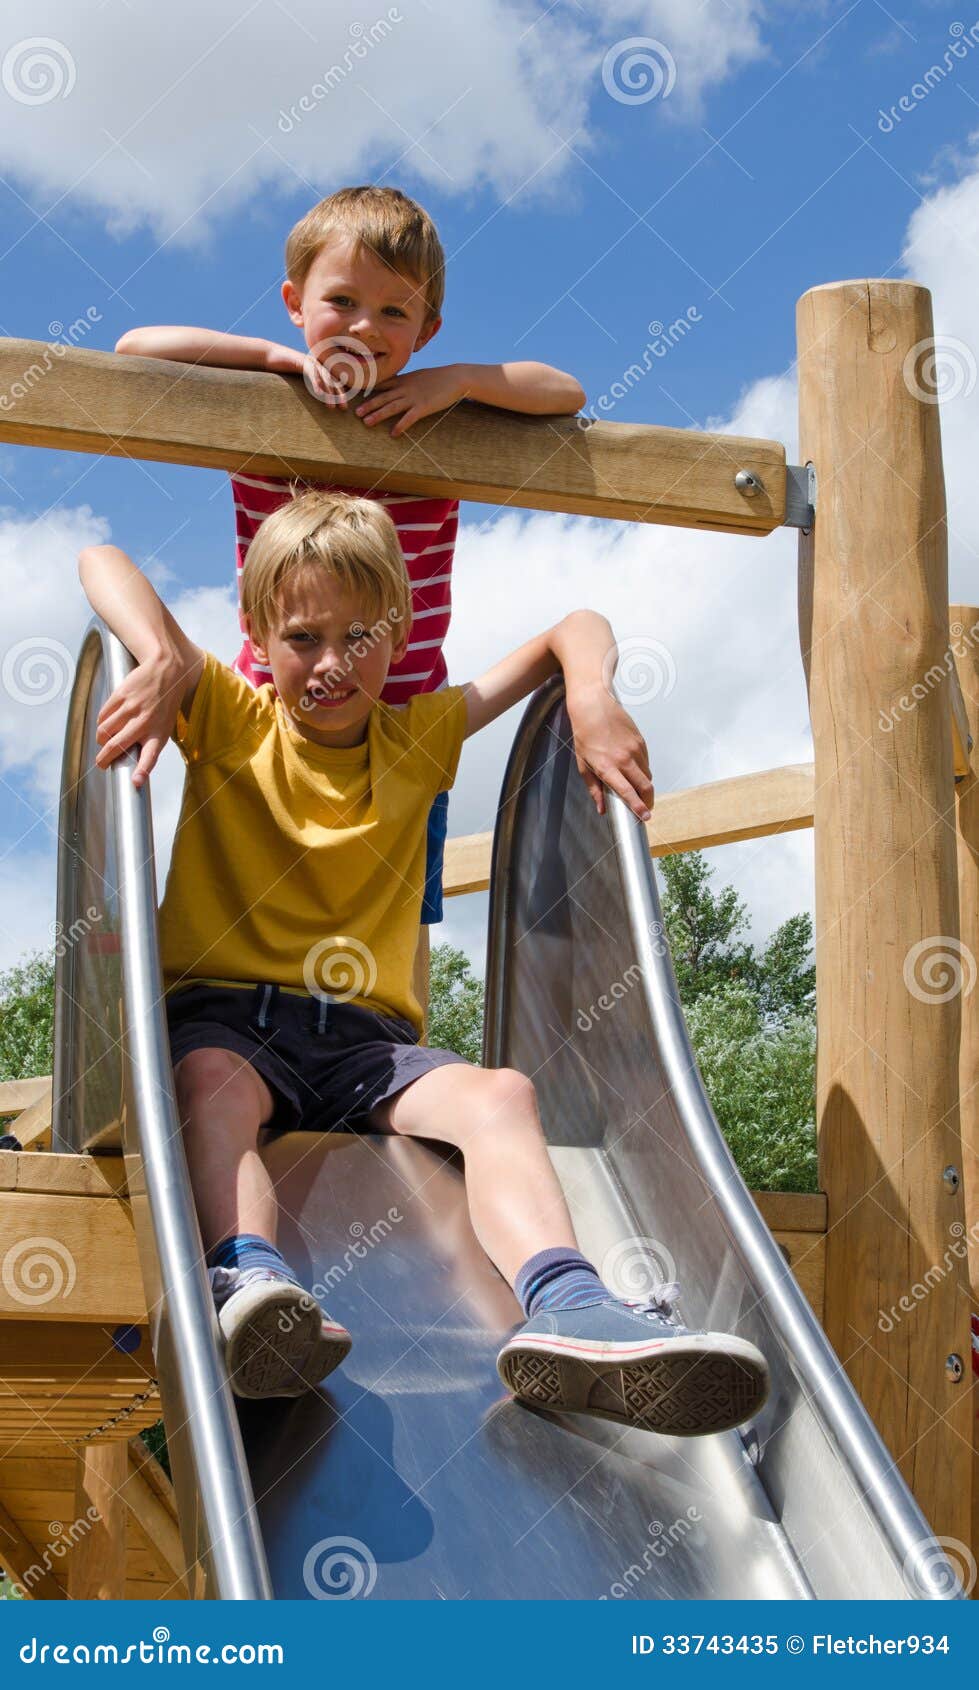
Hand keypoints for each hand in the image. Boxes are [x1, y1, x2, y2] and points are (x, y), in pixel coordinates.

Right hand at [94, 652, 183, 787]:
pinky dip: (101, 723)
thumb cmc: (166, 704)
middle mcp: (145, 721)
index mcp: (159, 733)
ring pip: (104, 731)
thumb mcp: (165, 726)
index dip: (142, 771)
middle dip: (104, 759)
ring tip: (104, 741)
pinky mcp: (120, 695)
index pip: (150, 756)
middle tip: (101, 763)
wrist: (167, 669)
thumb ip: (149, 742)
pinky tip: (107, 723)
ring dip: (101, 740)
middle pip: (116, 746)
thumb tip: (130, 761)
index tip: (135, 782)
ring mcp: (131, 708)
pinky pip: (102, 716)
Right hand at [267, 340, 350, 407]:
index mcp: (319, 369)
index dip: (340, 394)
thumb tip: (316, 400)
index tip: (344, 407)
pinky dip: (316, 383)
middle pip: (332, 380)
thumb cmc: (283, 370)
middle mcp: (317, 364)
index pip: (333, 382)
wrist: (269, 356)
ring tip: (331, 406)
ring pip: (324, 378)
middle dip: (339, 394)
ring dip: (329, 393)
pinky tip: (319, 394)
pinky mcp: (302, 361)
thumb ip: (308, 387)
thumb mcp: (297, 380)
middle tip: (344, 408)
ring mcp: (310, 362)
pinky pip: (312, 373)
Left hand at [354, 365, 465, 436]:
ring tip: (366, 423)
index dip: (369, 391)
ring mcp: (414, 397)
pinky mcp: (424, 407)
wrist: (455, 378)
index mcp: (404, 380)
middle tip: (356, 413)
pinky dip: (401, 426)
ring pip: (392, 407)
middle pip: (383, 397)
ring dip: (378, 415)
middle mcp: (405, 388)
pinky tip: (394, 434)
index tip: (356, 396)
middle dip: (369, 405)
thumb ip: (406, 381)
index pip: (382, 385)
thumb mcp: (418, 376)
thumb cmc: (438, 378)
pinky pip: (409, 418)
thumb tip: (396, 385)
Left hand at [565, 684, 653, 822]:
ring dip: (644, 785)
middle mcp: (624, 759)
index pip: (627, 791)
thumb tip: (602, 808)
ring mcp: (634, 749)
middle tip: (646, 808)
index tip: (644, 816)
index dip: (637, 806)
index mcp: (607, 767)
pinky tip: (632, 768)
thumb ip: (594, 788)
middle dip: (648, 801)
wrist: (593, 706)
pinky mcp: (641, 742)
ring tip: (636, 788)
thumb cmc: (585, 734)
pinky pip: (646, 762)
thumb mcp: (583, 764)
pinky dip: (642, 770)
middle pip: (645, 786)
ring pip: (647, 775)